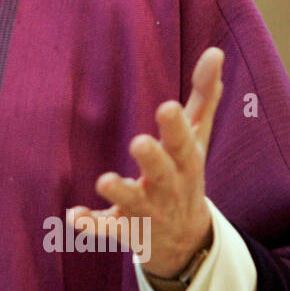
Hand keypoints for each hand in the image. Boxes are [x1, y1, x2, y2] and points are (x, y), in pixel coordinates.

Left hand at [68, 47, 224, 279]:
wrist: (185, 239)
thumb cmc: (186, 172)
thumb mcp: (198, 136)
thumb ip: (205, 95)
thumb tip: (215, 51)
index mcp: (185, 163)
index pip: (184, 144)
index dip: (176, 128)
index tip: (166, 106)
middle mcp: (167, 187)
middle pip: (162, 173)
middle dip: (152, 159)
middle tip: (138, 141)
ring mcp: (146, 210)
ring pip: (133, 202)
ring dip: (119, 192)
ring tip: (104, 180)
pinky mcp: (125, 228)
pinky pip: (107, 229)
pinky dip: (92, 225)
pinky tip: (74, 217)